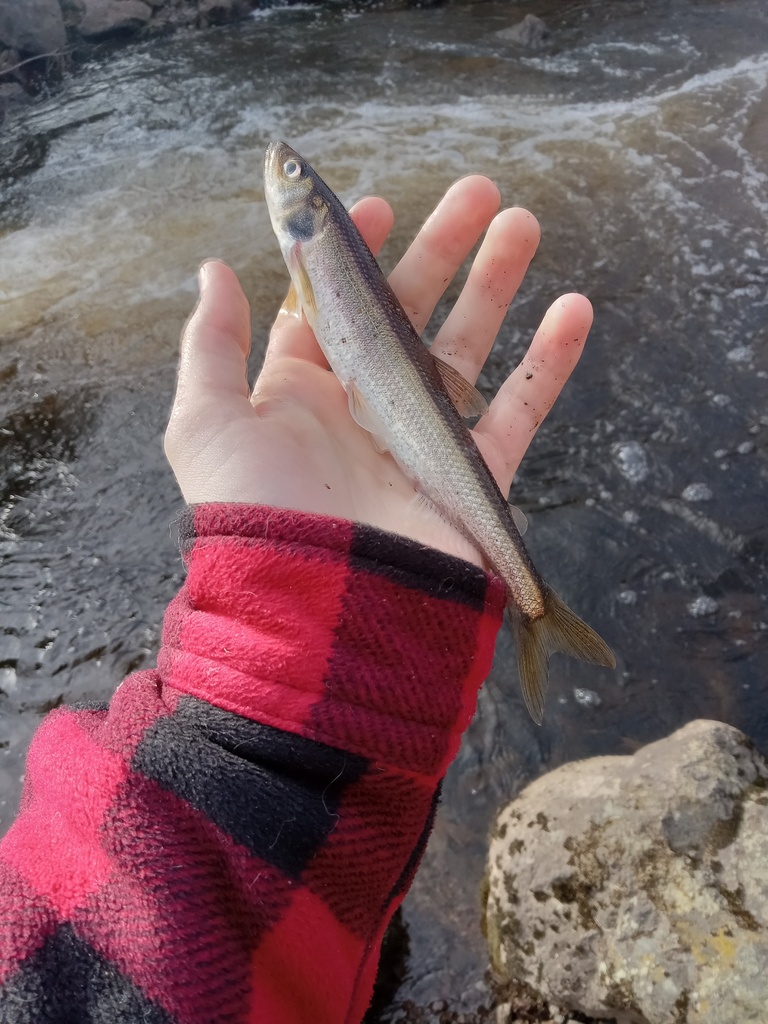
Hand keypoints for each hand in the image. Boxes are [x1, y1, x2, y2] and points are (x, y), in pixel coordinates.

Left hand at [164, 176, 592, 567]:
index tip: (380, 206)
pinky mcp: (473, 476)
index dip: (356, 255)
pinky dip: (549, 364)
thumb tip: (213, 269)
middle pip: (409, 313)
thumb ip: (212, 343)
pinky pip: (519, 410)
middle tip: (479, 191)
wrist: (319, 608)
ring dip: (497, 285)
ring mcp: (421, 440)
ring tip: (523, 224)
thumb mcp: (206, 421)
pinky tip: (573, 310)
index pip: (333, 307)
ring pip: (468, 348)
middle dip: (442, 249)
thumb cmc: (254, 514)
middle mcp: (363, 410)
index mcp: (300, 393)